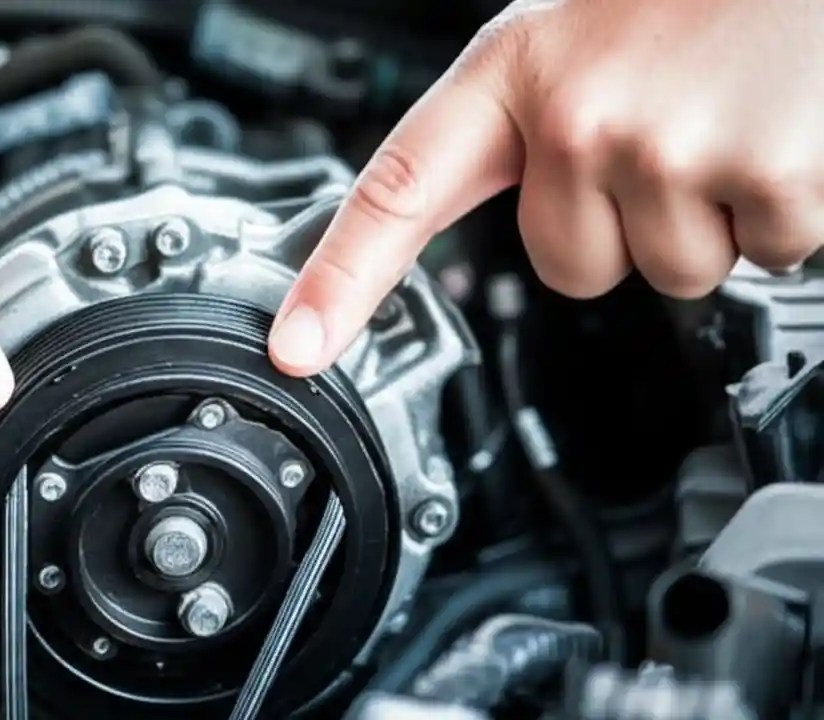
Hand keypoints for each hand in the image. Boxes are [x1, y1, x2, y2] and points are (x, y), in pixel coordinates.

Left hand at [269, 0, 823, 375]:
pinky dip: (786, 212)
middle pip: (569, 268)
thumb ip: (538, 128)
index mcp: (514, 72)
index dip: (340, 279)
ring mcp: (663, 148)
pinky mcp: (760, 174)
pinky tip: (783, 130)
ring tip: (729, 118)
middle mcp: (574, 115)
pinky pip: (766, 258)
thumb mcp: (584, 35)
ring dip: (709, 218)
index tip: (295, 348)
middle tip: (673, 131)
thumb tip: (553, 232)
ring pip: (669, 274)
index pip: (399, 189)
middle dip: (624, 227)